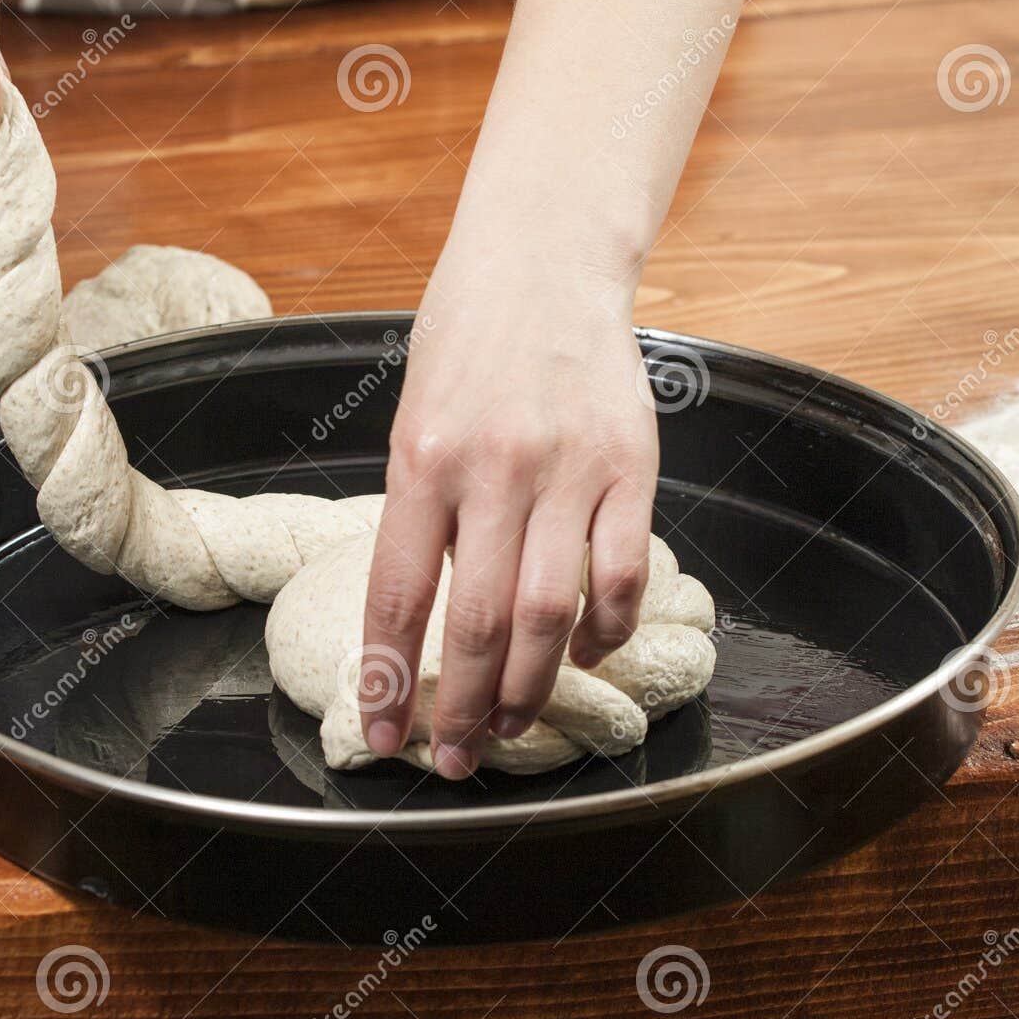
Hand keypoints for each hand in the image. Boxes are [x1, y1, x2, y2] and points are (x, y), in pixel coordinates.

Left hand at [360, 238, 657, 779]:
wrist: (546, 262)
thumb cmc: (467, 343)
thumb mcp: (415, 418)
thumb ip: (420, 513)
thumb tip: (419, 622)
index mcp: (423, 459)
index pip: (398, 596)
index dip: (389, 679)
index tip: (384, 733)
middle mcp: (496, 469)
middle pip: (480, 624)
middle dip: (464, 708)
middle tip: (454, 756)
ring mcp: (571, 470)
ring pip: (552, 614)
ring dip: (532, 688)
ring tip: (513, 726)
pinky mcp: (633, 466)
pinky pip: (621, 576)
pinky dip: (604, 630)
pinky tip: (584, 651)